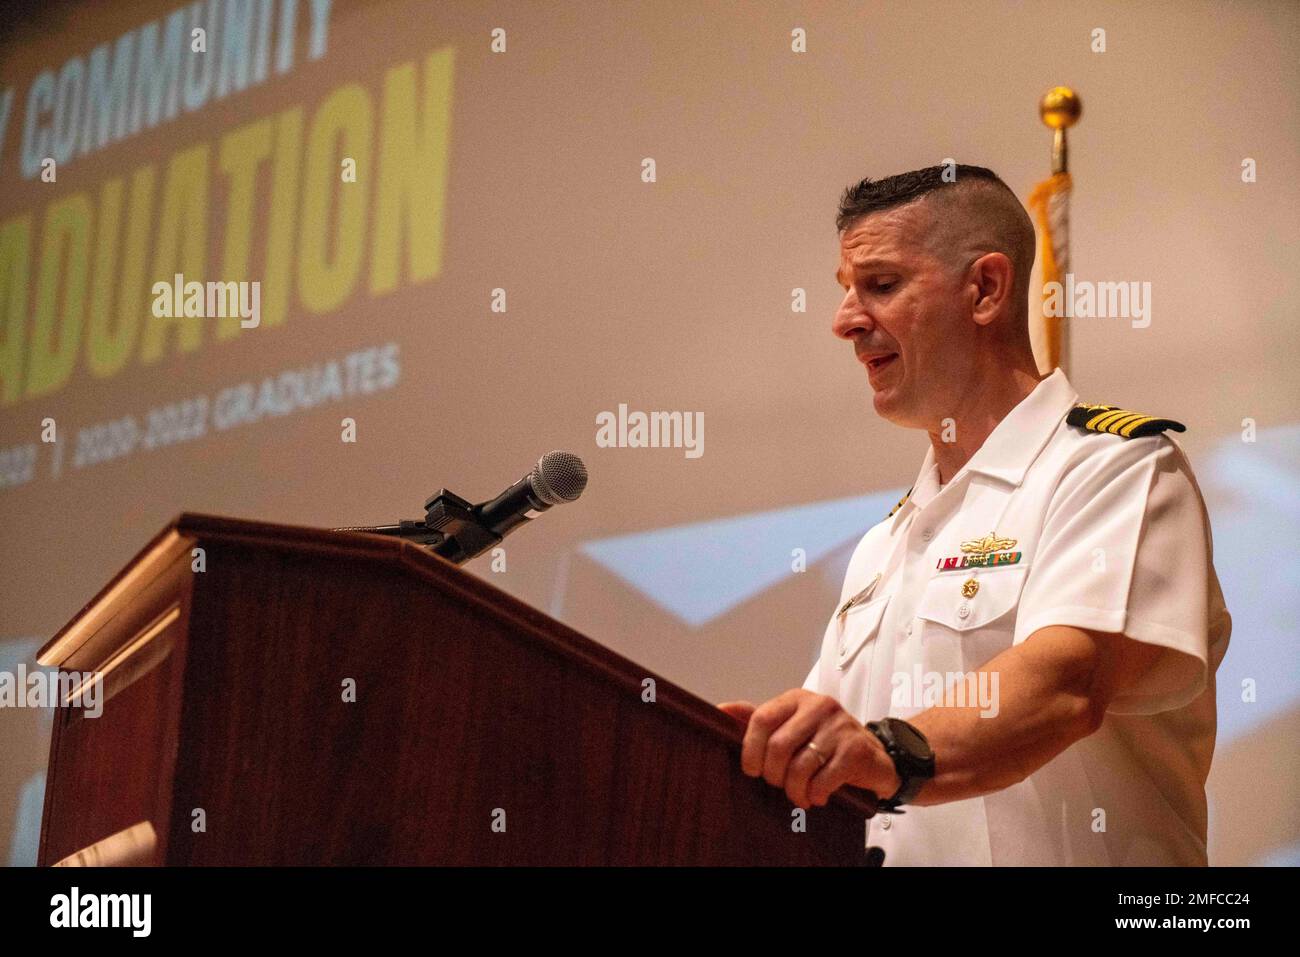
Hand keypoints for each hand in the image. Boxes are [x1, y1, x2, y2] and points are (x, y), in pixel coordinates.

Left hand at [723, 689, 899, 808]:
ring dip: (794, 790)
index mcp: (796, 699)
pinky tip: (818, 796)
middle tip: (778, 785)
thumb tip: (720, 710)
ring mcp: (840, 726)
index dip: (750, 749)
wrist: (876, 756)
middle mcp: (819, 706)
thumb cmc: (824, 743)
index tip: (751, 769)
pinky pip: (824, 779)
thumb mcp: (791, 726)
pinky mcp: (857, 749)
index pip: (761, 719)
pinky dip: (816, 795)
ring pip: (800, 766)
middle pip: (778, 746)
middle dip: (773, 774)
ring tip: (798, 795)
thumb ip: (757, 719)